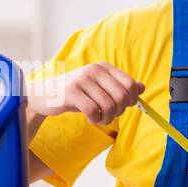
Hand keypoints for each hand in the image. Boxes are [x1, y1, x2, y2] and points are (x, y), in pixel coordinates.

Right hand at [26, 62, 144, 126]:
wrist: (46, 95)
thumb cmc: (76, 93)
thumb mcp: (99, 88)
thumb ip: (119, 87)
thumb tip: (142, 87)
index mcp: (104, 67)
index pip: (130, 85)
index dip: (130, 100)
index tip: (121, 107)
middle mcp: (94, 70)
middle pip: (122, 96)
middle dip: (118, 111)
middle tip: (108, 115)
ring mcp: (82, 80)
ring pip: (109, 106)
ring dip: (106, 118)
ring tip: (99, 118)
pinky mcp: (71, 92)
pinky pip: (93, 111)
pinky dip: (95, 119)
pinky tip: (90, 118)